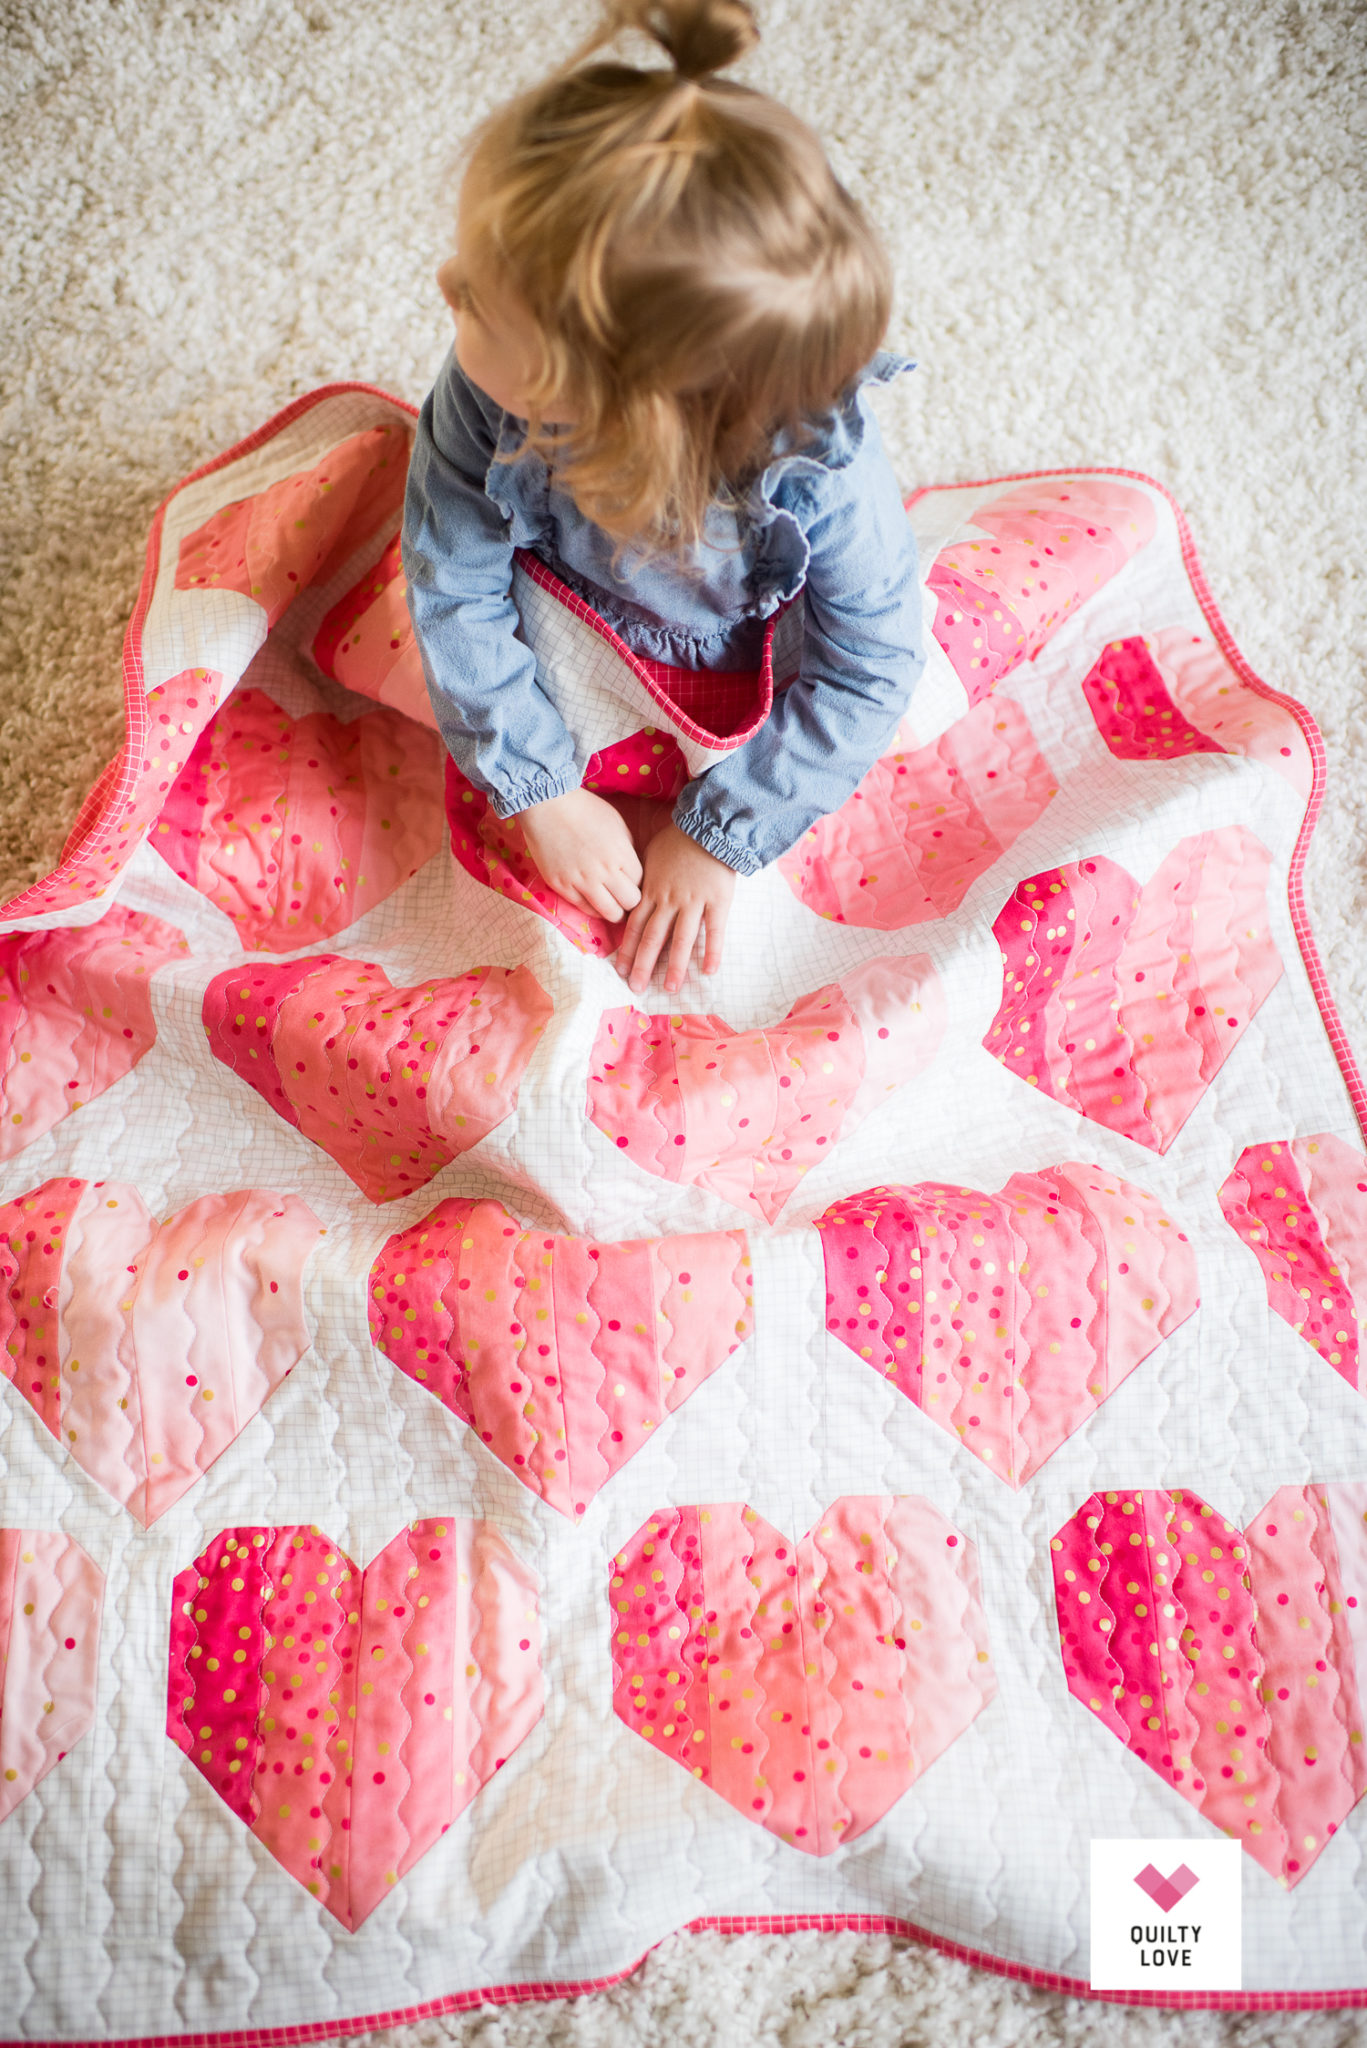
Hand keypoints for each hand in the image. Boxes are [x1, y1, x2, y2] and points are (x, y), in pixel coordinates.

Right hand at [516, 788, 642, 920]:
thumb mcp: (617, 824)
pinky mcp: (561, 886)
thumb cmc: (584, 810)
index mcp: (621, 853)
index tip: (631, 884)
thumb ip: (627, 849)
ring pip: (610, 913)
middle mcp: (604, 870)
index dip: (637, 884)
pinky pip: (584, 908)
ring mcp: (582, 880)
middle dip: (630, 902)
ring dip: (614, 912)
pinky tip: (593, 901)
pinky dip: (592, 908)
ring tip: (612, 907)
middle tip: (624, 899)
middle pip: (631, 902)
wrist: (547, 806)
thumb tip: (631, 870)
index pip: (640, 883)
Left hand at [614, 823, 735, 994]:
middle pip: (653, 939)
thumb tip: (631, 891)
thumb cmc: (679, 838)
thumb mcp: (651, 854)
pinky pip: (714, 930)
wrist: (708, 824)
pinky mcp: (717, 901)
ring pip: (681, 940)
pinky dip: (712, 951)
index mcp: (651, 891)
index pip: (634, 926)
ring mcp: (693, 902)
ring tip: (671, 988)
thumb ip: (643, 877)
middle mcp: (669, 901)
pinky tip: (709, 971)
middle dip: (643, 966)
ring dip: (675, 967)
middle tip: (637, 988)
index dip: (627, 950)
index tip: (621, 970)